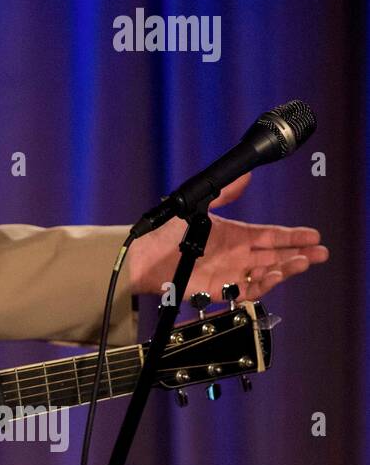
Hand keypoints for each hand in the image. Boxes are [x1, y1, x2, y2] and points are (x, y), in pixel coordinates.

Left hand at [127, 172, 328, 301]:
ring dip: (287, 269)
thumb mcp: (199, 207)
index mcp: (236, 236)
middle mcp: (237, 255)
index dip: (293, 236)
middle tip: (320, 252)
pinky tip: (275, 274)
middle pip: (276, 256)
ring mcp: (230, 273)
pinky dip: (264, 284)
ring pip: (267, 274)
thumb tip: (244, 175)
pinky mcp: (221, 289)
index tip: (313, 235)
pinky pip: (249, 289)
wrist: (145, 256)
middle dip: (300, 254)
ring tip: (303, 261)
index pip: (271, 237)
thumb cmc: (167, 232)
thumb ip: (225, 192)